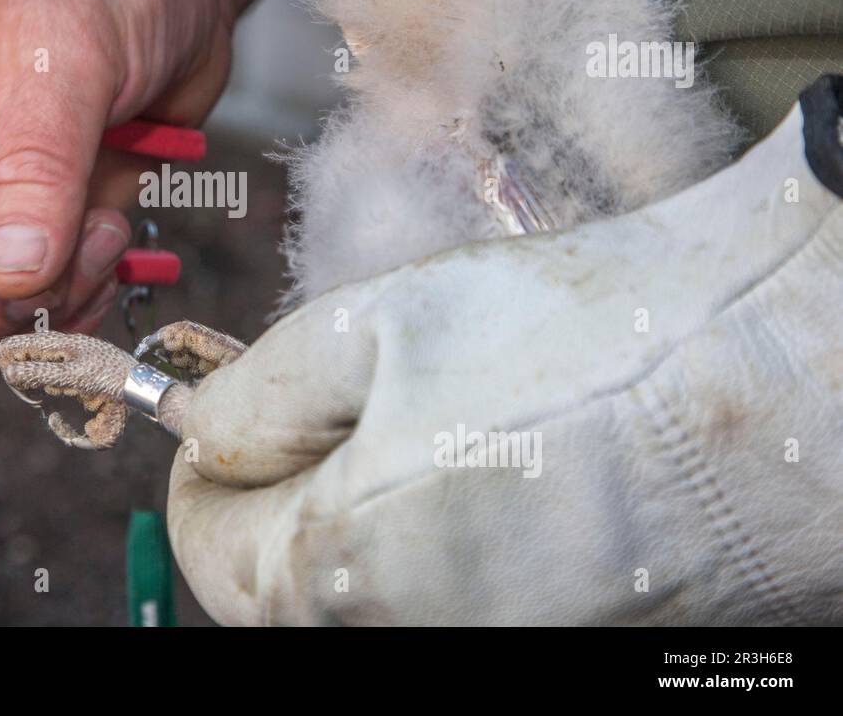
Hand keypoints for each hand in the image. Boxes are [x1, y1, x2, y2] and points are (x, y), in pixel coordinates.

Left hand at [166, 106, 842, 624]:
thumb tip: (202, 429)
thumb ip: (258, 395)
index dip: (205, 471)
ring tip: (433, 413)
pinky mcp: (563, 640)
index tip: (225, 418)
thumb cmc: (581, 346)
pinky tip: (500, 458)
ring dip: (363, 507)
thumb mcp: (373, 330)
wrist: (776, 384)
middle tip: (334, 395)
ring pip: (370, 585)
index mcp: (343, 573)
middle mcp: (411, 641)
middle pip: (286, 578)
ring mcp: (494, 650)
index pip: (209, 550)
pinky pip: (455, 593)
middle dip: (283, 488)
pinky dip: (441, 532)